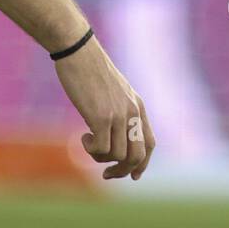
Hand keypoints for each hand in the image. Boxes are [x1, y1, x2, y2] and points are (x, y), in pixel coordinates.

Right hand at [53, 35, 155, 180]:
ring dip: (101, 158)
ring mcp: (118, 115)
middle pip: (137, 156)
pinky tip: (83, 136)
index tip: (132, 176)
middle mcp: (132, 112)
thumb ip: (118, 110)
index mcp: (138, 105)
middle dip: (122, 171)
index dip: (142, 164)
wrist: (78, 51)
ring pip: (118, 156)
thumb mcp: (112, 91)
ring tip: (88, 142)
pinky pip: (101, 148)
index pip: (150, 144)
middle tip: (106, 174)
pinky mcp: (101, 116)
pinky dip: (91, 149)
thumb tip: (113, 136)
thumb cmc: (89, 69)